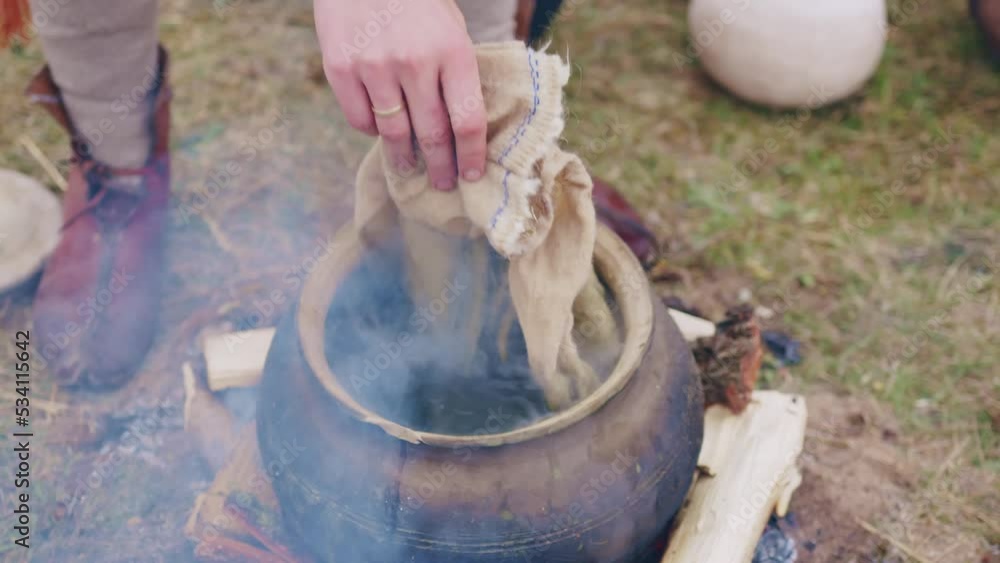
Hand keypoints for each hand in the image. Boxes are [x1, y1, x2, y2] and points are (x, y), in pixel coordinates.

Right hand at [314, 0, 487, 189]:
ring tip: (409, 168)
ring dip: (404, 159)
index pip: (468, 121)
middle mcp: (414, 63)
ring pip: (394, 134)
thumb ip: (455, 74)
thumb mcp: (450, 28)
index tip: (473, 175)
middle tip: (443, 183)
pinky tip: (378, 127)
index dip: (472, 156)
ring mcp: (374, 67)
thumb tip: (462, 130)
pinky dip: (371, 129)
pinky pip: (360, 120)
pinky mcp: (340, 67)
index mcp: (452, 51)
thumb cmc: (415, 2)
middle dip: (441, 167)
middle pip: (433, 135)